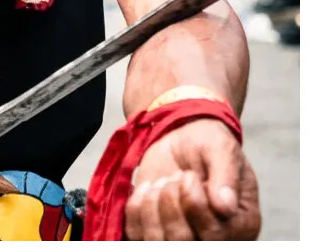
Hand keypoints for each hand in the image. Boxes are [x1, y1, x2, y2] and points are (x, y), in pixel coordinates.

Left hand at [125, 119, 260, 239]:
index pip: (215, 237)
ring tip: (162, 182)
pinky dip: (136, 209)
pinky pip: (136, 235)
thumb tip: (226, 207)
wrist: (182, 135)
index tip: (189, 175)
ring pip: (157, 242)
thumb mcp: (221, 148)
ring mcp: (182, 237)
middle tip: (176, 176)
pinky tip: (147, 188)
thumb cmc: (208, 143)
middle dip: (171, 203)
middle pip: (183, 243)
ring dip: (152, 206)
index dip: (194, 205)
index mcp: (240, 225)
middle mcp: (214, 239)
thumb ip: (225, 176)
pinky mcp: (155, 231)